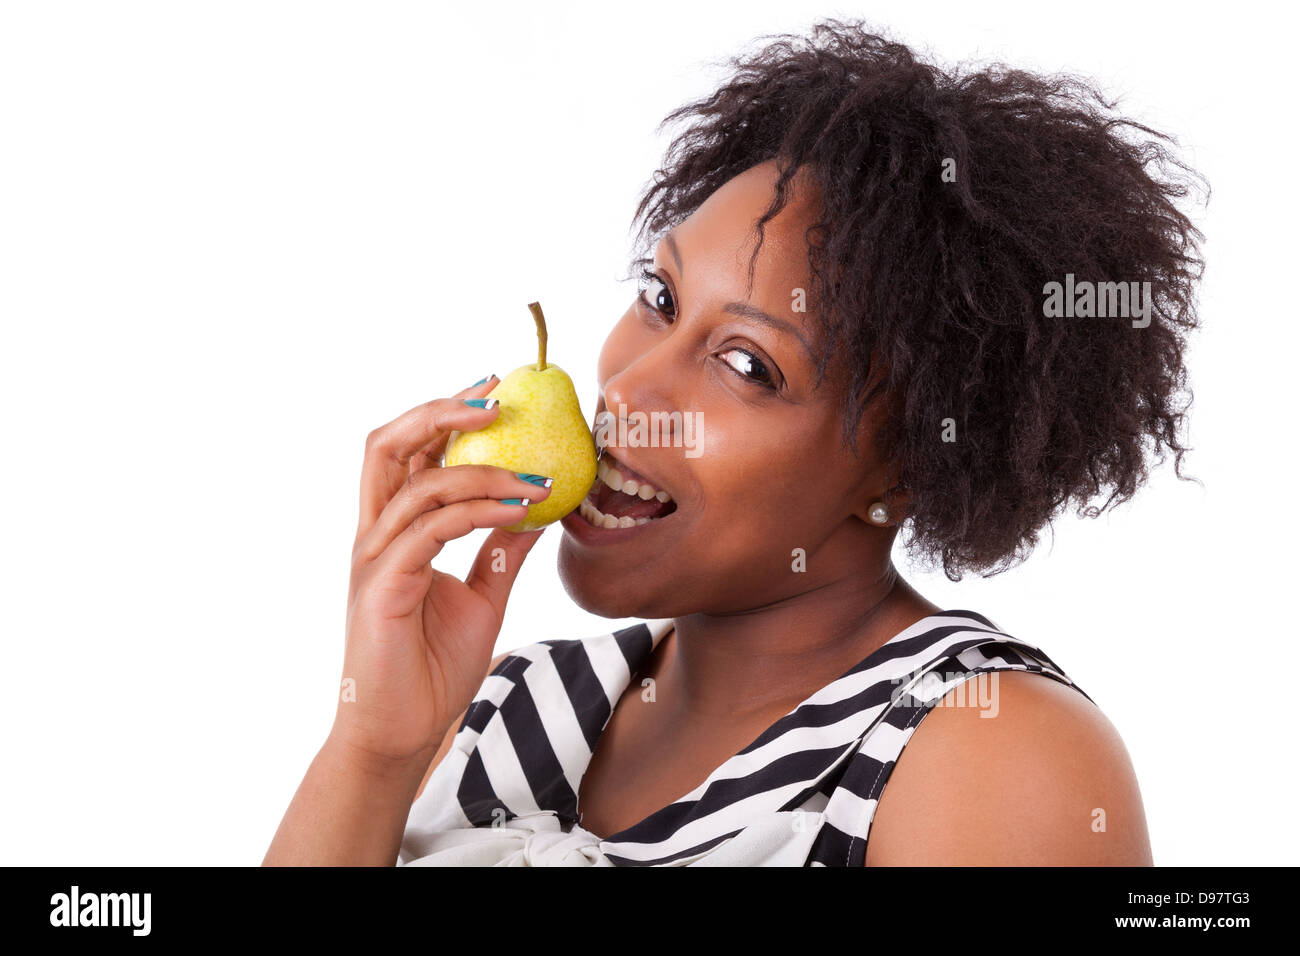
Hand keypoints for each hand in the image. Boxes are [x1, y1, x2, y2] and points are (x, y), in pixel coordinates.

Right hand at [332, 376, 550, 765]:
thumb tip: (535, 510)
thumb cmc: (431, 668)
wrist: (403, 733)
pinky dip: (478, 511)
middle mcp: (375, 536)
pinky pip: (431, 530)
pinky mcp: (382, 587)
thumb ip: (500, 551)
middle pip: (387, 445)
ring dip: (482, 469)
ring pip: (417, 484)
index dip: (443, 413)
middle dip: (440, 410)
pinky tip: (520, 508)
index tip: (494, 390)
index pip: (408, 453)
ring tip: (536, 474)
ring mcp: (373, 559)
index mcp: (393, 532)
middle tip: (496, 396)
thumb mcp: (482, 597)